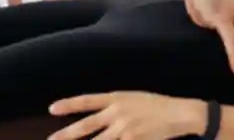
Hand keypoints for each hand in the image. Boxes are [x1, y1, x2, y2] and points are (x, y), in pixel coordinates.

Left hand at [48, 92, 205, 139]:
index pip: (88, 101)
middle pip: (86, 127)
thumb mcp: (134, 99)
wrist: (181, 114)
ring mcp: (124, 129)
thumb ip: (114, 108)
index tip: (52, 109)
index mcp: (117, 98)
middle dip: (66, 136)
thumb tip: (97, 120)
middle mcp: (117, 113)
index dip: (69, 104)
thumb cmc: (157, 106)